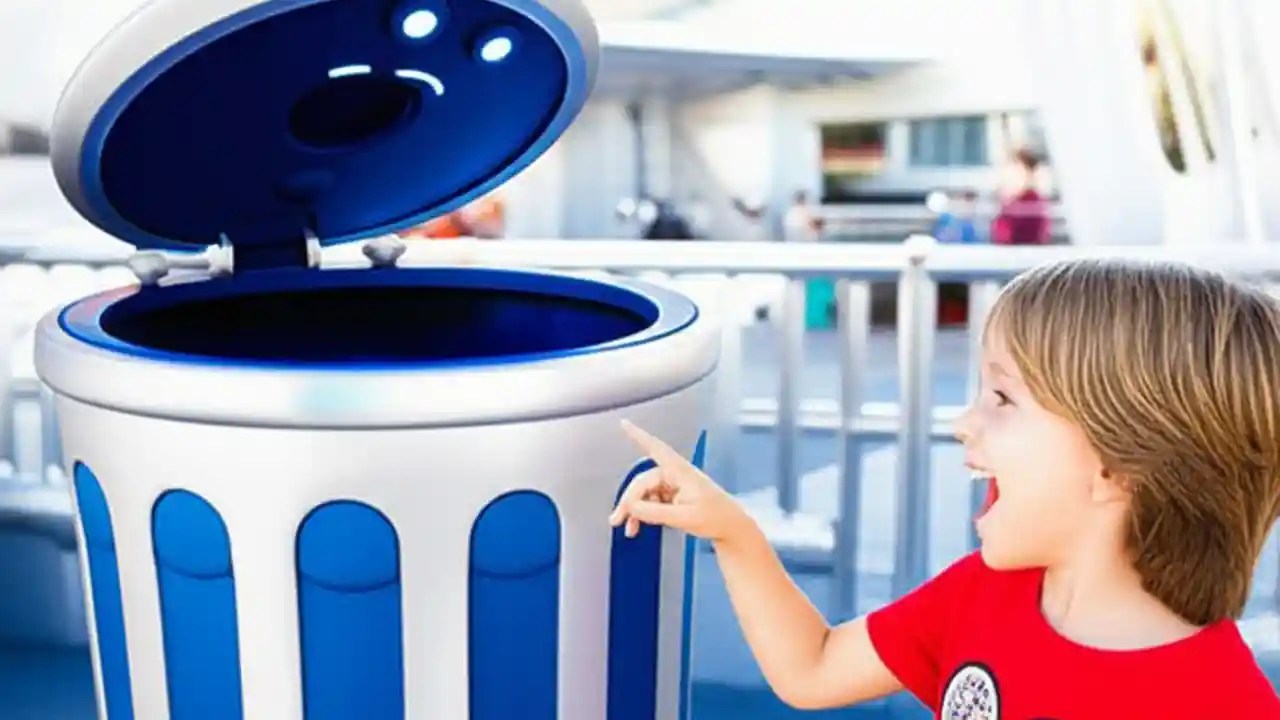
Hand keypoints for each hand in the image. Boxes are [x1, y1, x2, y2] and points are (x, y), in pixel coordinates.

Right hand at [609, 419, 750, 543]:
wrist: (732, 529)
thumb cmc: (715, 518)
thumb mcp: (683, 517)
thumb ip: (654, 512)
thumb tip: (631, 506)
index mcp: (680, 472)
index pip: (656, 449)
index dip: (639, 436)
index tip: (624, 424)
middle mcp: (675, 475)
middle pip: (643, 482)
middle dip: (629, 500)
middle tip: (616, 519)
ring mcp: (674, 486)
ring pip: (645, 494)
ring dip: (634, 510)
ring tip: (627, 529)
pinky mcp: (675, 498)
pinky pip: (652, 502)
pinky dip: (642, 514)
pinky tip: (636, 528)